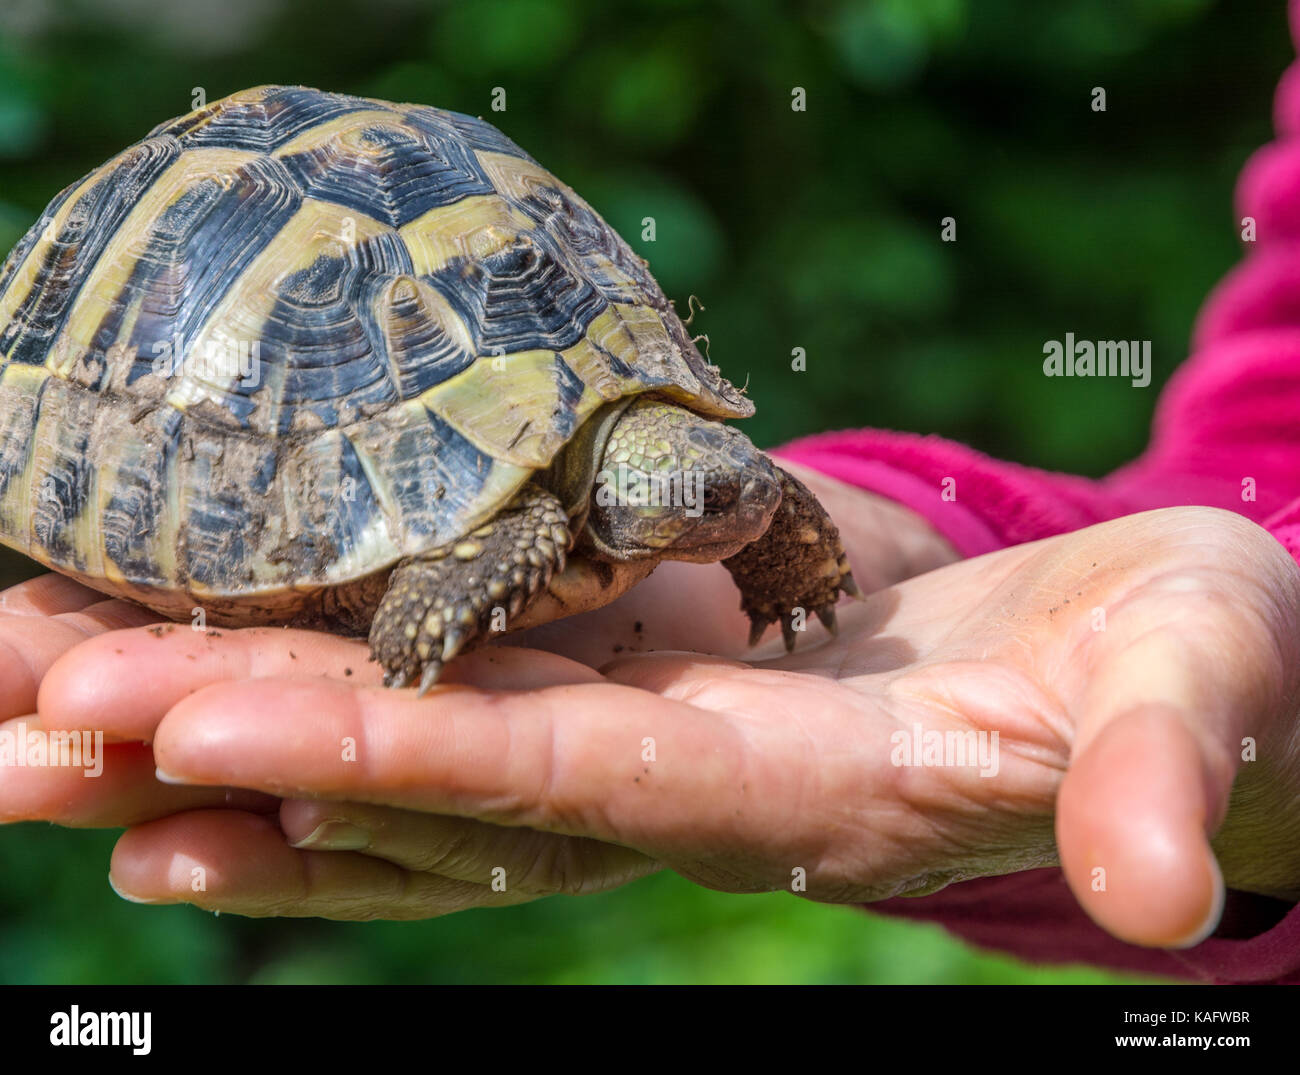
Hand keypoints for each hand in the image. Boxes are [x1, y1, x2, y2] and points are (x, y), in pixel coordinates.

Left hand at [17, 485, 1299, 947]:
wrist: (1146, 647)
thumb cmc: (1195, 659)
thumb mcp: (1200, 693)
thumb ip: (1164, 773)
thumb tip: (1158, 891)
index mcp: (814, 791)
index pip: (580, 790)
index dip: (408, 762)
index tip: (217, 732)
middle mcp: (704, 778)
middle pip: (450, 776)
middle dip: (255, 744)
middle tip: (51, 715)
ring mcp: (667, 719)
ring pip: (429, 727)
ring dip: (256, 712)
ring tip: (62, 702)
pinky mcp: (656, 654)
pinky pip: (477, 670)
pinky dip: (348, 670)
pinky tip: (215, 668)